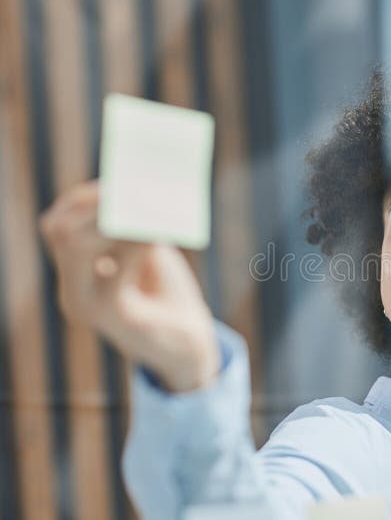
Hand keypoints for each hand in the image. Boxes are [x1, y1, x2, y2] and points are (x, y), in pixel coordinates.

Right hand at [39, 180, 219, 391]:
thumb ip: (132, 226)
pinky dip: (133, 244)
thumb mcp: (146, 253)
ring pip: (77, 245)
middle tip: (130, 188)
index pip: (58, 226)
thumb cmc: (167, 296)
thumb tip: (132, 186)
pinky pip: (113, 273)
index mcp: (76, 275)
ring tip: (147, 207)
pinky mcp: (115, 318)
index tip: (119, 182)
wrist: (190, 350)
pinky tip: (156, 234)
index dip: (85, 198)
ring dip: (114, 217)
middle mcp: (72, 292)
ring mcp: (88, 306)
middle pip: (60, 230)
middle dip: (95, 201)